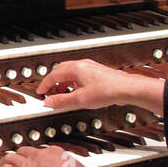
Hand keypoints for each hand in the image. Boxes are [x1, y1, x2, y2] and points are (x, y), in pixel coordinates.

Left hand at [0, 145, 83, 166]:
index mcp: (56, 153)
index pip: (41, 152)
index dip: (35, 158)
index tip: (33, 163)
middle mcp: (41, 155)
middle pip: (23, 151)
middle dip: (17, 156)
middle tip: (13, 163)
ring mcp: (30, 164)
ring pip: (10, 157)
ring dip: (3, 163)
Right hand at [37, 58, 164, 114]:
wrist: (127, 89)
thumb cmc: (108, 90)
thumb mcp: (80, 100)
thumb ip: (62, 101)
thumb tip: (49, 102)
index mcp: (75, 68)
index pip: (53, 75)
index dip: (45, 85)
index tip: (40, 92)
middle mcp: (82, 65)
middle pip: (61, 71)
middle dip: (53, 83)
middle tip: (49, 94)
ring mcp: (90, 67)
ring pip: (70, 74)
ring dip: (63, 84)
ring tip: (62, 96)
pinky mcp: (96, 73)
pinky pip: (79, 76)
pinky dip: (73, 84)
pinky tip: (76, 94)